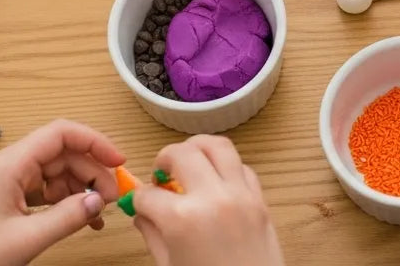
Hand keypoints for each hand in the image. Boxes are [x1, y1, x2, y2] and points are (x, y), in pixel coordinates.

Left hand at [0, 120, 124, 265]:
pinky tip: (79, 220)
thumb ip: (67, 217)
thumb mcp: (26, 239)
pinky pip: (44, 191)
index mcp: (11, 164)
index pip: (62, 133)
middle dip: (92, 172)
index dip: (95, 142)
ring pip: (56, 172)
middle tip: (111, 200)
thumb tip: (99, 200)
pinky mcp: (4, 199)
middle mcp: (9, 166)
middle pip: (63, 154)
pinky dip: (64, 202)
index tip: (120, 162)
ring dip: (80, 189)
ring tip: (97, 215)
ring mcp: (6, 182)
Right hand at [132, 135, 284, 265]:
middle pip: (182, 153)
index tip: (140, 203)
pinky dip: (227, 166)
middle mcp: (212, 198)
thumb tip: (142, 212)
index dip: (138, 198)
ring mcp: (240, 195)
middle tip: (161, 173)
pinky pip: (243, 166)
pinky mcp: (261, 200)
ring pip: (218, 145)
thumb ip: (153, 234)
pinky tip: (216, 181)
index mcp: (182, 219)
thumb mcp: (170, 265)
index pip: (148, 194)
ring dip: (197, 148)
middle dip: (164, 158)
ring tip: (188, 163)